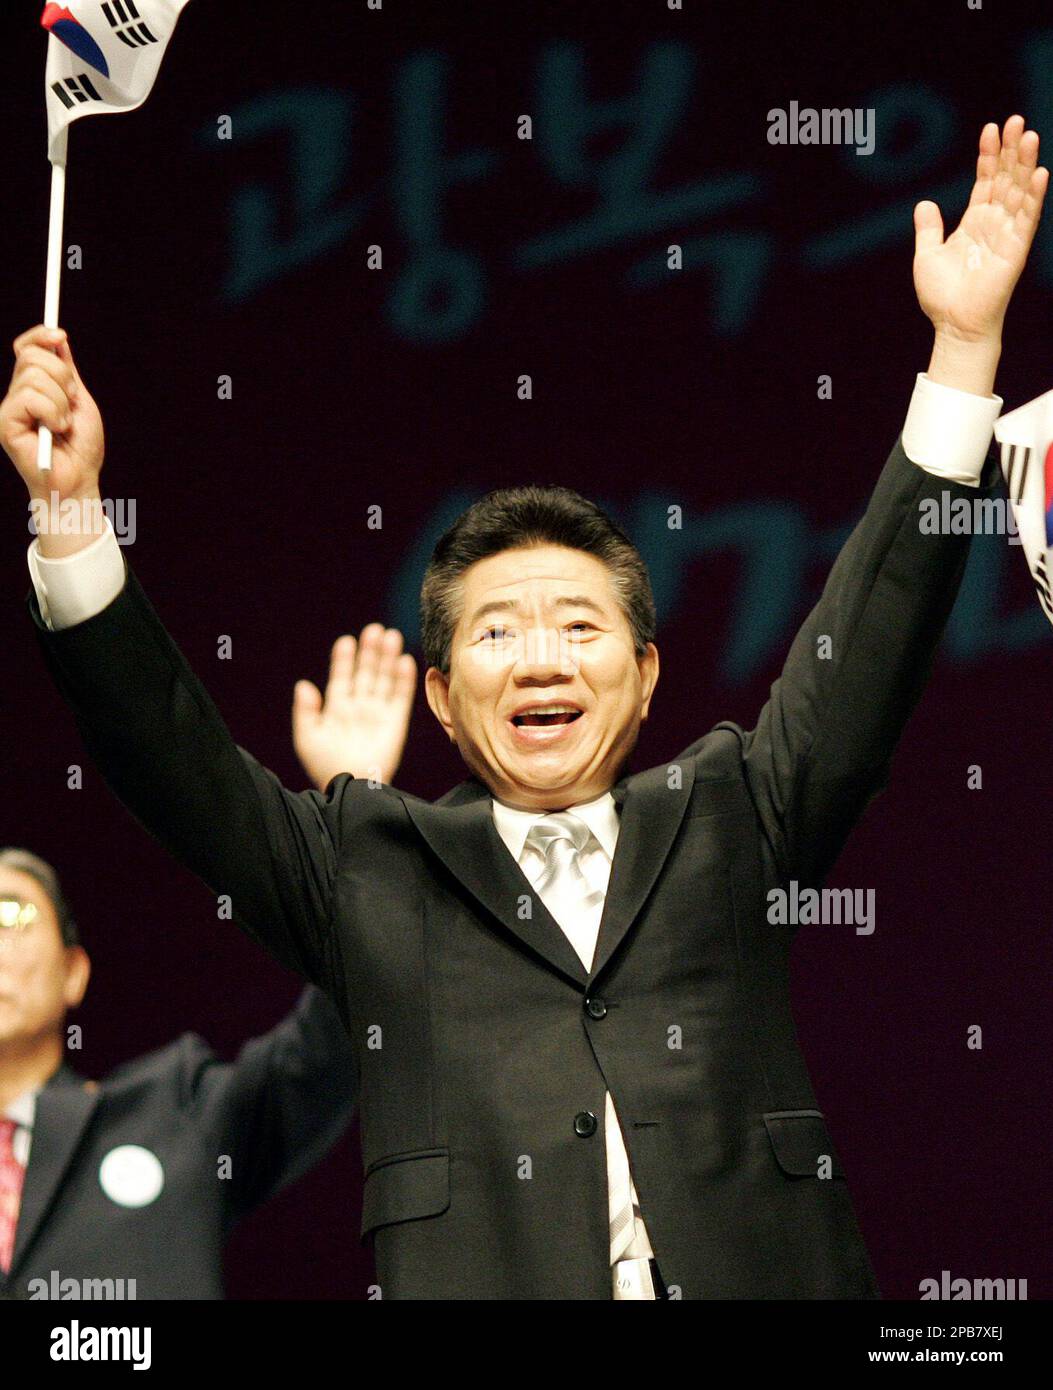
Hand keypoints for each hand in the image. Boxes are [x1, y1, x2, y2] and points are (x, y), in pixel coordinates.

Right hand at [1, 325, 104, 503]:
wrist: (79, 480)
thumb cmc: (81, 448)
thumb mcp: (79, 401)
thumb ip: (66, 371)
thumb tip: (58, 339)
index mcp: (34, 387)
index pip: (26, 348)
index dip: (40, 336)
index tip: (60, 336)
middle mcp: (17, 395)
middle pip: (32, 356)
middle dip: (63, 377)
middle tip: (72, 404)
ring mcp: (9, 408)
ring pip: (34, 376)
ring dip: (61, 402)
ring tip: (63, 424)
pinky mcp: (5, 423)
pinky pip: (30, 397)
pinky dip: (52, 412)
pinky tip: (54, 430)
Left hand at [293, 625, 416, 789]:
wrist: (352, 788)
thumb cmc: (325, 766)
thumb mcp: (307, 737)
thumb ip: (305, 711)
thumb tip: (304, 684)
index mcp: (337, 708)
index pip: (342, 677)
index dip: (344, 659)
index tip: (347, 641)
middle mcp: (359, 706)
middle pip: (366, 672)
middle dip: (370, 651)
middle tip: (375, 629)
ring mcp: (378, 713)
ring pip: (384, 679)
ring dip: (388, 658)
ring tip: (391, 636)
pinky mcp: (396, 722)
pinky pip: (401, 696)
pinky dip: (404, 679)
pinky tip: (404, 660)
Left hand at [914, 116, 1047, 345]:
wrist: (953, 325)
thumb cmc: (942, 296)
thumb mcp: (927, 255)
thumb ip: (928, 229)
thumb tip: (924, 203)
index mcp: (975, 221)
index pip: (986, 180)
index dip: (988, 155)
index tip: (990, 128)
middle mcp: (995, 223)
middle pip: (1007, 178)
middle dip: (1010, 149)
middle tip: (1015, 119)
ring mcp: (1007, 234)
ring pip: (1019, 191)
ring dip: (1025, 164)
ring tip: (1028, 135)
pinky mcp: (1015, 250)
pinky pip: (1028, 218)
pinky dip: (1033, 196)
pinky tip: (1040, 173)